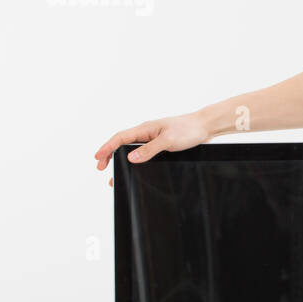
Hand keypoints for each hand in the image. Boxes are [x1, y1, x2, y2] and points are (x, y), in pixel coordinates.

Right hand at [93, 113, 210, 186]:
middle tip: (101, 168)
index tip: (97, 158)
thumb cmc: (188, 130)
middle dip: (110, 155)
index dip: (107, 148)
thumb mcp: (168, 141)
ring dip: (121, 160)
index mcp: (145, 129)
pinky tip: (134, 168)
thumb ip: (149, 150)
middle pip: (122, 143)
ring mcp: (153, 139)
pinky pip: (143, 153)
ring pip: (132, 150)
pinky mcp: (161, 145)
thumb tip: (130, 158)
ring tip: (114, 175)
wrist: (205, 127)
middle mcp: (147, 133)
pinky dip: (135, 160)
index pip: (120, 138)